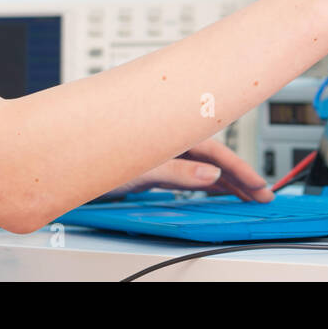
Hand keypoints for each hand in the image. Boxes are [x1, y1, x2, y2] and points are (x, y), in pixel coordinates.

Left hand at [98, 137, 274, 202]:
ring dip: (226, 181)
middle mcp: (170, 139)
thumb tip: (211, 175)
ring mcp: (163, 151)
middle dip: (240, 177)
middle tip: (263, 196)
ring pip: (204, 165)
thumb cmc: (92, 153)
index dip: (241, 170)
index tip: (259, 187)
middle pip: (214, 157)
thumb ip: (176, 171)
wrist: (64, 157)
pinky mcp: (155, 164)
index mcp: (171, 133)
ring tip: (248, 195)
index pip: (216, 152)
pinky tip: (219, 190)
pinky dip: (207, 182)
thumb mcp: (138, 168)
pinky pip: (190, 172)